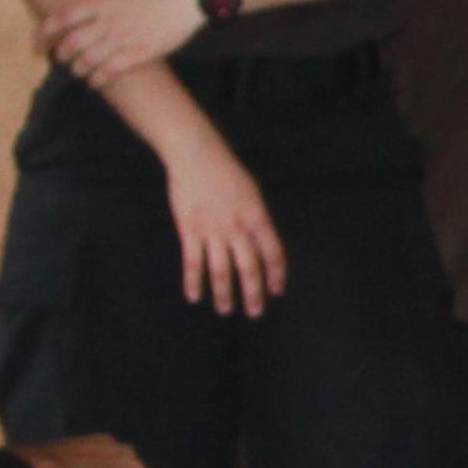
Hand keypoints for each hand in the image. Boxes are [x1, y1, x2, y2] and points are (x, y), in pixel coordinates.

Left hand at [42, 0, 208, 88]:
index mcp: (106, 0)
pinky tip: (94, 83)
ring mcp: (125, 38)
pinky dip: (98, 79)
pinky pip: (112, 71)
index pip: (65, 16)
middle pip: (73, 42)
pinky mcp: (142, 53)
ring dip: (78, 69)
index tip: (35, 40)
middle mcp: (111, 20)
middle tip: (57, 59)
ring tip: (76, 72)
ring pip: (90, 60)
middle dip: (61, 54)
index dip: (45, 30)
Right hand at [162, 134, 286, 316]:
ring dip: (224, 294)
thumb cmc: (226, 171)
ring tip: (225, 310)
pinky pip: (192, 262)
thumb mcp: (251, 193)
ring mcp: (212, 230)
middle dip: (253, 294)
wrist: (196, 155)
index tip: (277, 291)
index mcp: (256, 216)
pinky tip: (195, 297)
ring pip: (220, 271)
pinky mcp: (189, 230)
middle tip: (255, 312)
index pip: (273, 252)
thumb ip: (257, 219)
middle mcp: (237, 227)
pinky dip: (193, 282)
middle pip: (249, 268)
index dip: (276, 274)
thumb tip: (263, 243)